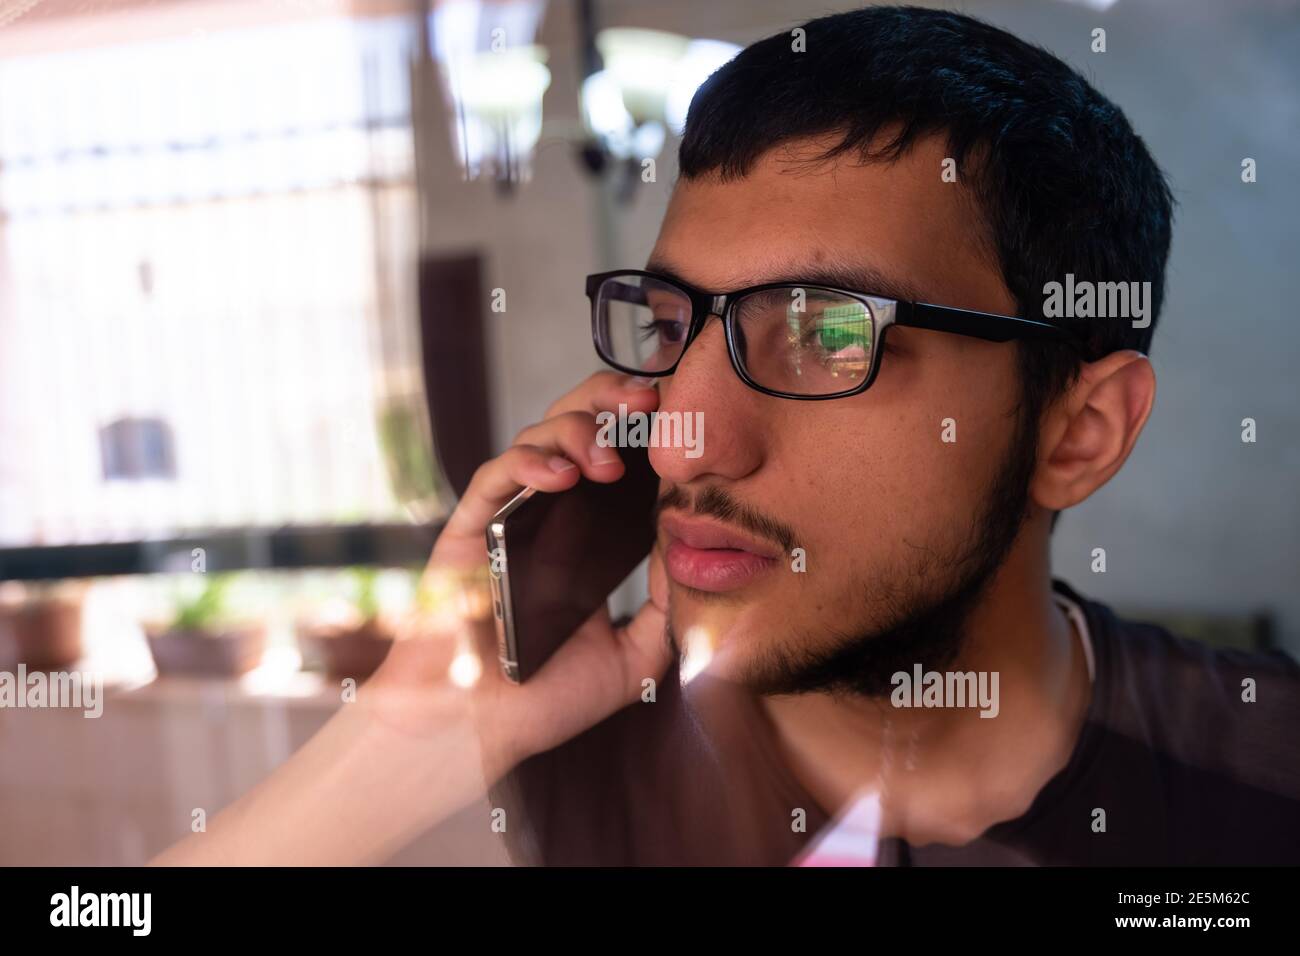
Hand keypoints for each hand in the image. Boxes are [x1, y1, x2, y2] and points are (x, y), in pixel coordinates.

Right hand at [364, 371, 670, 785]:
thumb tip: (692, 549)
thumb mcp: (635, 655)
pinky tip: (560, 474)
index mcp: (584, 531)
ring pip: (536, 440)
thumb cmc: (547, 697)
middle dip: (611, 403)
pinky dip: (526, 464)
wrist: (481, 732)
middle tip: (648, 403)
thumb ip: (667, 608)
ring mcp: (506, 517)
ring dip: (575, 433)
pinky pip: (494, 479)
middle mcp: (545, 513)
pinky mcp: (468, 530)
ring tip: (608, 458)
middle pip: (576, 428)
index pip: (615, 456)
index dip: (644, 428)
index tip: (682, 416)